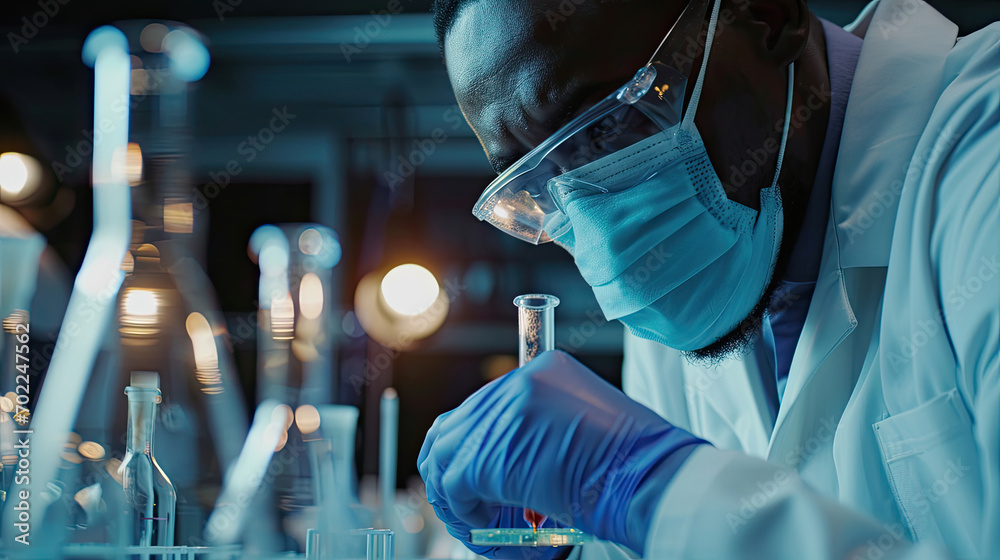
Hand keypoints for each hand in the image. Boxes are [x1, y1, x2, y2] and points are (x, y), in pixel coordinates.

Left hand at [418, 350, 704, 553]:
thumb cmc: (631, 465)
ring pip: (447, 451)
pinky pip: (454, 484)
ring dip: (453, 490)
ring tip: (472, 517)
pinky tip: (483, 526)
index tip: (475, 471)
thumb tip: (508, 456)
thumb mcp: (586, 427)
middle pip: (461, 422)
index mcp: (545, 370)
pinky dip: (464, 511)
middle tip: (464, 497)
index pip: (486, 401)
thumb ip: (543, 428)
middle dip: (456, 465)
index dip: (476, 441)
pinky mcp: (491, 454)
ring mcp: (503, 415)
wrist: (649, 479)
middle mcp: (519, 383)